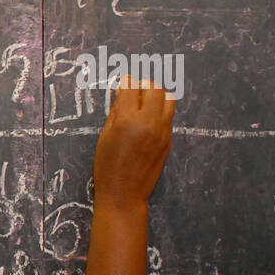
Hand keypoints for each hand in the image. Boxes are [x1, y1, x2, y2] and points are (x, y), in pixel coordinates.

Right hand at [92, 77, 175, 210]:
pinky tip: (148, 119)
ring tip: (145, 103)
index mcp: (127, 120)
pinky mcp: (169, 139)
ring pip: (168, 98)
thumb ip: (116, 113)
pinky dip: (160, 110)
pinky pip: (168, 115)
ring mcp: (162, 130)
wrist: (125, 193)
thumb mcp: (105, 137)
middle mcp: (148, 122)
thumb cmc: (108, 167)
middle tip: (134, 91)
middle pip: (154, 88)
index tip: (124, 82)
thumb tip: (123, 95)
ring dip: (157, 95)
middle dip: (143, 85)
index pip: (131, 88)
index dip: (126, 82)